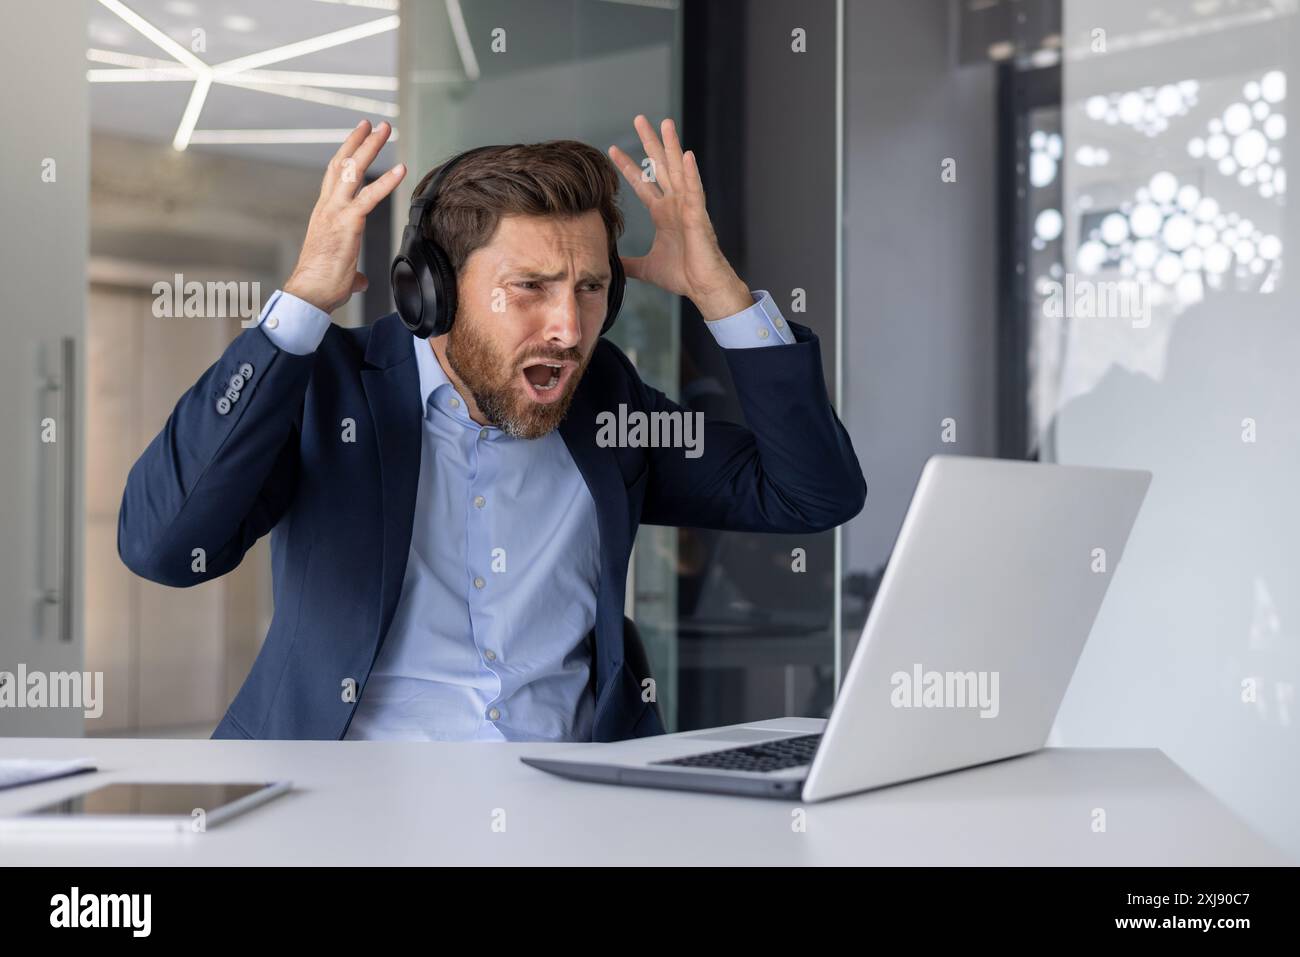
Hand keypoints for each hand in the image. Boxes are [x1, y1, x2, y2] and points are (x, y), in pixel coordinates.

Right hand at [283, 119, 406, 313]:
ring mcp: (335, 212)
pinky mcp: (348, 223)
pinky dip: (387, 181)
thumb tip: (359, 280)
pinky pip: (370, 196)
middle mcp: (327, 207)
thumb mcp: (341, 274)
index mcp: (324, 214)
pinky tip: (401, 169)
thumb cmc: (322, 286)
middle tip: (372, 124)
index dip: (346, 156)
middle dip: (357, 141)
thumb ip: (352, 271)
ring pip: (352, 170)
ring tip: (384, 129)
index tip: (357, 140)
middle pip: (341, 164)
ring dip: (369, 147)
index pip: (334, 177)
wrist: (309, 293)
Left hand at [609, 116, 751, 320]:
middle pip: (660, 166)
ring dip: (672, 146)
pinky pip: (694, 191)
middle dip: (649, 143)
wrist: (703, 288)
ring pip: (678, 170)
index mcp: (663, 213)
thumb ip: (628, 263)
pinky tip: (686, 155)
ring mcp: (688, 207)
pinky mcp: (698, 217)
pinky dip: (690, 173)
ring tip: (665, 123)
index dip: (628, 166)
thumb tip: (610, 264)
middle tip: (639, 119)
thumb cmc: (682, 276)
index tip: (612, 150)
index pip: (642, 184)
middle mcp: (675, 204)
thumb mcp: (646, 268)